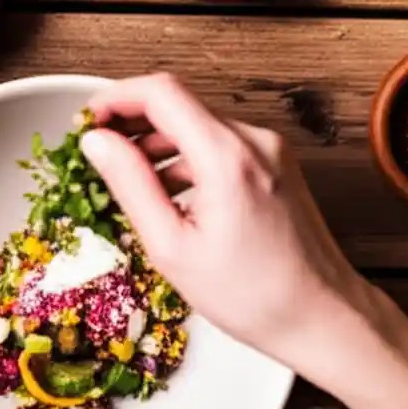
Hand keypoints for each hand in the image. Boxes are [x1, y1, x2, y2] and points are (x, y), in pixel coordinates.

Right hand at [82, 74, 387, 373]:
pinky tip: (168, 195)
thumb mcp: (172, 246)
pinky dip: (187, 160)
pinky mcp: (277, 166)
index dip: (114, 98)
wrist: (322, 315)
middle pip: (179, 105)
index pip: (160, 92)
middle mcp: (253, 140)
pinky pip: (221, 147)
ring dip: (158, 144)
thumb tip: (97, 142)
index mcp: (226, 156)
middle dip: (132, 124)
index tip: (86, 121)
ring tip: (127, 181)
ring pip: (199, 126)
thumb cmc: (250, 295)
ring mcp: (270, 151)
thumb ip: (130, 184)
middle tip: (97, 155)